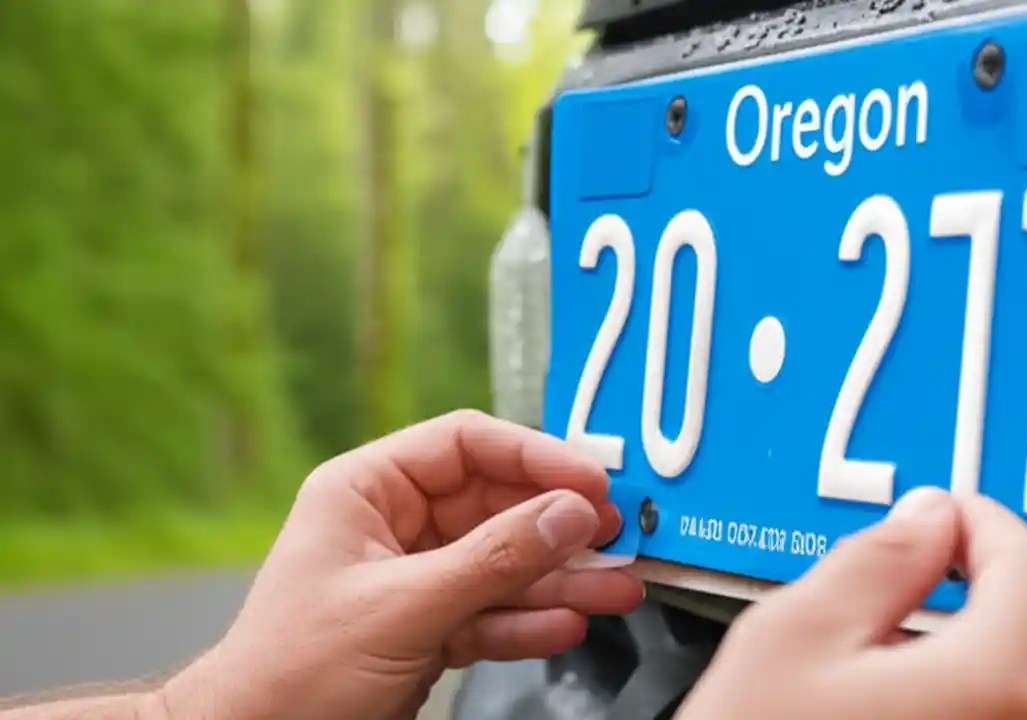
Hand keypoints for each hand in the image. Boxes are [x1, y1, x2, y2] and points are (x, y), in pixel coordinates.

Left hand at [156, 410, 643, 719]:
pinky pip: (492, 612)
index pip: (466, 445)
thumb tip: (570, 515)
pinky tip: (568, 623)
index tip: (590, 479)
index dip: (534, 456)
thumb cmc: (292, 672)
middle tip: (615, 535)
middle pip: (496, 506)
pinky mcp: (428, 628)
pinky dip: (530, 621)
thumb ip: (494, 559)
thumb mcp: (404, 606)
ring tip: (616, 588)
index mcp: (367, 490)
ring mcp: (414, 579)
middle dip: (557, 526)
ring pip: (503, 564)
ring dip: (560, 578)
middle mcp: (394, 526)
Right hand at [677, 488, 1026, 719]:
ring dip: (953, 630)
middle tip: (903, 558)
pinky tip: (876, 687)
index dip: (984, 520)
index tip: (940, 510)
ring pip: (1005, 669)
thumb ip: (879, 557)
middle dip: (967, 575)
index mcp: (997, 679)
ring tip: (870, 631)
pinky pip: (981, 712)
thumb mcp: (798, 630)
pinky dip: (944, 681)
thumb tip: (925, 519)